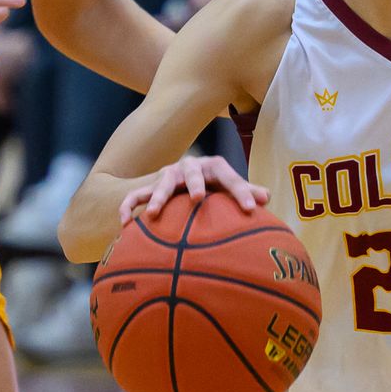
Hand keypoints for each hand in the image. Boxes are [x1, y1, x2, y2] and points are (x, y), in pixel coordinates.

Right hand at [117, 154, 270, 223]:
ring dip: (157, 197)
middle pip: (191, 173)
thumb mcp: (230, 186)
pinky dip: (128, 207)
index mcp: (213, 167)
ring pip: (161, 184)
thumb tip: (266, 197)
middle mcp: (189, 168)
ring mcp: (168, 177)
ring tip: (152, 214)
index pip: (229, 177)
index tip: (250, 208)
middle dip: (195, 184)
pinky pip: (135, 195)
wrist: (185, 174)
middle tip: (198, 198)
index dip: (241, 191)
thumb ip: (246, 191)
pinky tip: (124, 224)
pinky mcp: (151, 186)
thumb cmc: (215, 185)